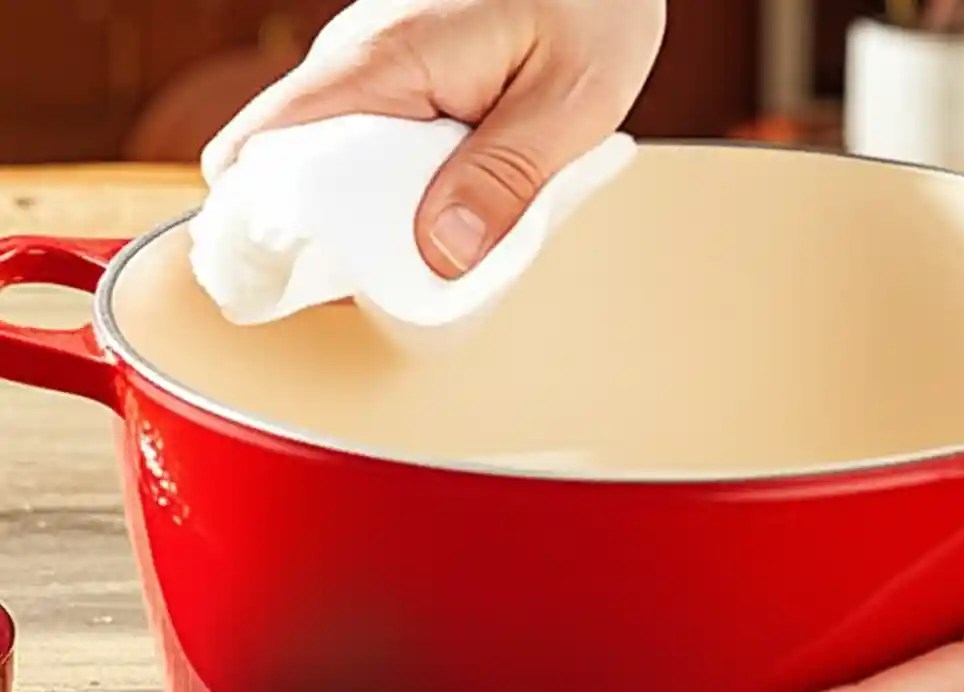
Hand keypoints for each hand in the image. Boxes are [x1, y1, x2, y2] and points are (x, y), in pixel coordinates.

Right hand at [202, 0, 664, 277]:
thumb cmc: (592, 5)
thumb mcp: (570, 103)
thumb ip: (505, 180)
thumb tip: (442, 256)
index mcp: (383, 60)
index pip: (265, 143)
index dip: (259, 221)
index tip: (292, 281)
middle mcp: (360, 58)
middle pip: (296, 168)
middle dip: (336, 233)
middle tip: (395, 278)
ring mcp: (376, 67)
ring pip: (340, 161)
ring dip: (379, 212)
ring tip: (438, 244)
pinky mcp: (402, 78)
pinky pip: (380, 145)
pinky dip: (406, 184)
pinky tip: (453, 203)